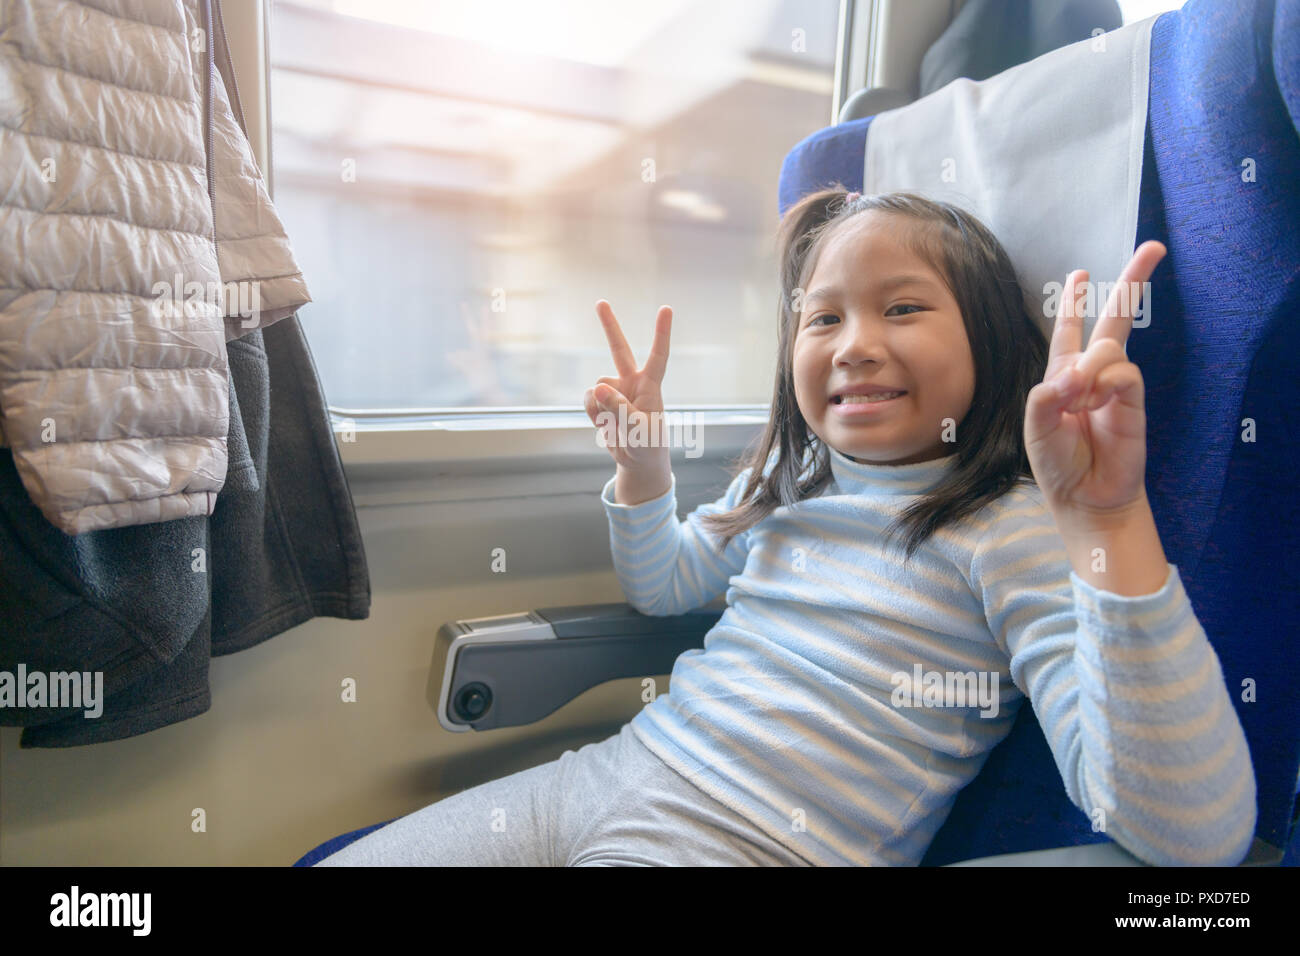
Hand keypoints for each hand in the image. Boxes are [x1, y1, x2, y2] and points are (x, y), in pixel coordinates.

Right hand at [584, 300, 672, 468]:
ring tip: (617, 426)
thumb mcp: (638, 431)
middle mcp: (632, 383)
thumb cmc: (648, 445)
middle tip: (600, 302)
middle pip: (618, 349)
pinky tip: (604, 425)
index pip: (658, 355)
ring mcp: (616, 392)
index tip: (666, 308)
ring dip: (601, 408)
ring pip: (597, 389)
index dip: (661, 333)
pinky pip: (588, 400)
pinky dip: (593, 414)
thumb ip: (619, 408)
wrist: (638, 462)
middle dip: (609, 326)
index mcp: (650, 386)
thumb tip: (597, 386)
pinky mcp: (602, 402)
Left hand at [1024, 241, 1165, 524]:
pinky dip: (1105, 383)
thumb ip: (1047, 392)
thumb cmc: (1057, 462)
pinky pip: (1123, 372)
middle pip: (1114, 319)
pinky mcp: (1133, 400)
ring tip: (1077, 403)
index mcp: (1061, 376)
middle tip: (1154, 249)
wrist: (1084, 496)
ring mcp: (1114, 385)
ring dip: (1089, 369)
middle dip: (1131, 283)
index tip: (1080, 274)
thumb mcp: (1035, 426)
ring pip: (1109, 347)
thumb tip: (1078, 371)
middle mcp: (1090, 374)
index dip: (1075, 302)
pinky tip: (1095, 404)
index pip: (1069, 331)